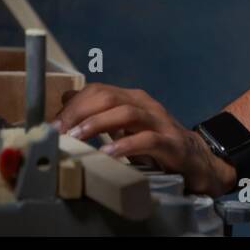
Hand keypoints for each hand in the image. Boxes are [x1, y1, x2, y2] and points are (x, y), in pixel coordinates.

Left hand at [52, 84, 236, 196]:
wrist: (196, 159)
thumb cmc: (156, 143)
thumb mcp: (124, 126)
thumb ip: (99, 113)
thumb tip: (66, 100)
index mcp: (131, 98)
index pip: (97, 90)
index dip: (73, 105)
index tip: (53, 124)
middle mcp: (145, 104)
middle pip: (108, 97)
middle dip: (80, 112)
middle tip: (60, 131)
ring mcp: (159, 122)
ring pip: (125, 113)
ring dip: (97, 124)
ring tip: (78, 138)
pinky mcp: (170, 143)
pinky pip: (146, 140)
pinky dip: (124, 145)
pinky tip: (108, 154)